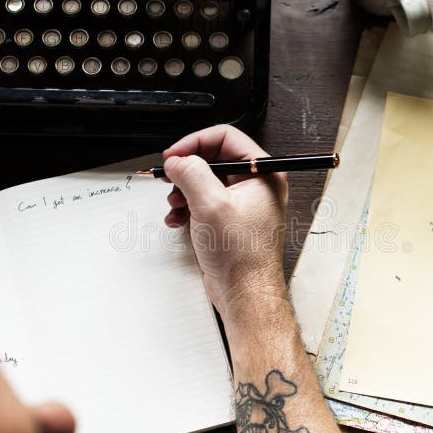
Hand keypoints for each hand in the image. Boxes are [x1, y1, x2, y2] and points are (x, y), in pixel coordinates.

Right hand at [163, 125, 287, 316]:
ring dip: (184, 190)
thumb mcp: (211, 205)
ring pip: (205, 181)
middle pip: (213, 159)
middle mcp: (256, 185)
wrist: (245, 294)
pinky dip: (187, 207)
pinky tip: (178, 219)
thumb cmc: (243, 256)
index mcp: (263, 174)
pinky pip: (204, 202)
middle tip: (169, 175)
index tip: (174, 154)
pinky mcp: (230, 220)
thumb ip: (192, 174)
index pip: (226, 138)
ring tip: (175, 204)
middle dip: (187, 169)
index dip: (195, 142)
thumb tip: (178, 160)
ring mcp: (243, 203)